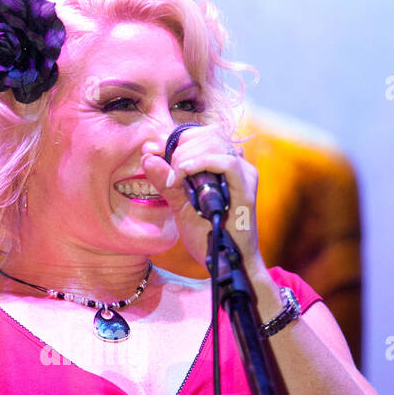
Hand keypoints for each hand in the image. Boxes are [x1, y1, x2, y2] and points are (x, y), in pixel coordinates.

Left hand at [140, 124, 265, 275]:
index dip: (174, 138)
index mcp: (222, 164)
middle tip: (167, 174)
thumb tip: (147, 154)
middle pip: (207, 133)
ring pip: (215, 141)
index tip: (150, 149)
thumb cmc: (206, 235)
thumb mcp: (179, 204)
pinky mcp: (246, 188)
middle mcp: (236, 164)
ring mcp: (244, 174)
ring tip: (176, 179)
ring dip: (187, 155)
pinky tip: (183, 175)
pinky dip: (200, 163)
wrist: (223, 261)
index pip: (200, 134)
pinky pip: (225, 162)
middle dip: (179, 147)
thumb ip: (165, 180)